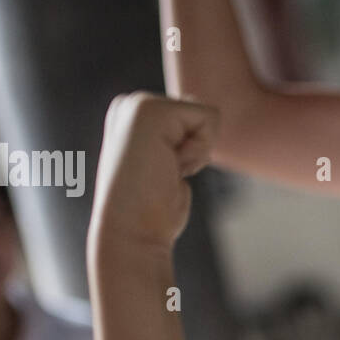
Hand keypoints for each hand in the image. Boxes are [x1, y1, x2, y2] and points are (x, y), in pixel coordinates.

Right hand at [90, 92, 218, 254]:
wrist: (131, 236)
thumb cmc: (152, 215)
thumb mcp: (169, 171)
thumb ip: (181, 144)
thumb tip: (200, 120)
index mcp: (130, 118)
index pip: (193, 119)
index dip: (191, 153)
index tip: (162, 175)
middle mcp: (129, 105)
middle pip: (202, 115)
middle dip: (196, 150)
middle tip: (164, 175)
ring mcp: (137, 103)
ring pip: (207, 116)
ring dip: (197, 152)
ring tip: (164, 172)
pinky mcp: (151, 109)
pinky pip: (210, 118)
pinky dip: (199, 150)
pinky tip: (169, 168)